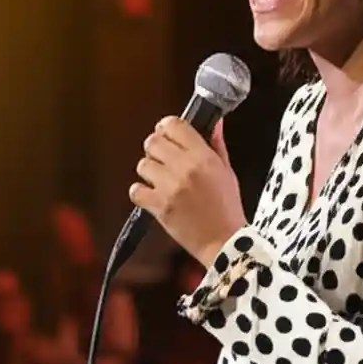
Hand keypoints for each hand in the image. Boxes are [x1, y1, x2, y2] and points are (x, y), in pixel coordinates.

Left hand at [130, 116, 245, 266]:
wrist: (224, 242)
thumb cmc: (227, 207)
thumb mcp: (227, 171)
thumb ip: (217, 144)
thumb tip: (215, 122)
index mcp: (203, 156)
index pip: (173, 125)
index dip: (167, 127)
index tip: (168, 135)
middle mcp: (185, 167)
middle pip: (152, 141)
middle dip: (156, 148)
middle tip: (163, 159)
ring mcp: (170, 187)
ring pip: (142, 164)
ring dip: (149, 172)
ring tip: (161, 181)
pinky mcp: (159, 206)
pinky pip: (135, 190)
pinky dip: (141, 193)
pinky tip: (153, 196)